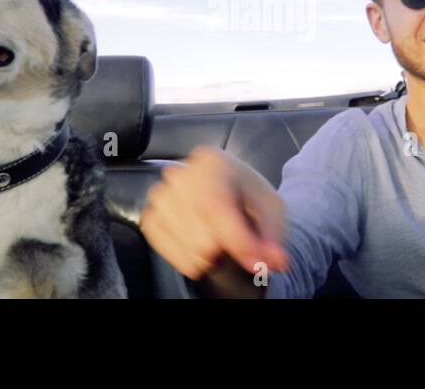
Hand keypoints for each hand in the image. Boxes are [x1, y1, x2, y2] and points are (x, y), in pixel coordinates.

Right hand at [140, 146, 289, 279]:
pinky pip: (159, 241)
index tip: (255, 262)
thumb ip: (272, 237)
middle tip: (233, 245)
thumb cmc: (250, 199)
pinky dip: (179, 255)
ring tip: (216, 245)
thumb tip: (274, 261)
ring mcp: (162, 192)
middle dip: (221, 248)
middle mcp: (182, 172)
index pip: (218, 205)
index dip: (237, 240)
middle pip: (196, 227)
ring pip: (179, 237)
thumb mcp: (272, 213)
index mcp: (214, 162)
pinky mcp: (150, 212)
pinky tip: (196, 252)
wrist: (233, 194)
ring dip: (201, 254)